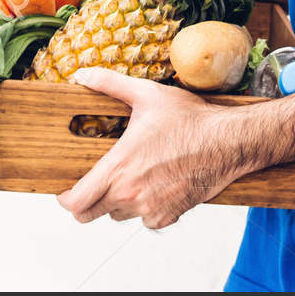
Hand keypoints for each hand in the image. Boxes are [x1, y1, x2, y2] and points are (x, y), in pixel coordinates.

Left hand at [56, 67, 244, 229]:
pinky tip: (155, 187)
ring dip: (118, 204)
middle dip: (86, 203)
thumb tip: (84, 75)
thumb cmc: (190, 119)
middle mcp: (130, 194)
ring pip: (118, 216)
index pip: (76, 202)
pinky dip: (145, 209)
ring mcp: (150, 208)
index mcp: (119, 168)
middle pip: (90, 215)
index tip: (67, 190)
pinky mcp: (169, 216)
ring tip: (131, 179)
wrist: (228, 142)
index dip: (66, 199)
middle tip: (93, 187)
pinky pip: (146, 220)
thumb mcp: (147, 94)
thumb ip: (110, 84)